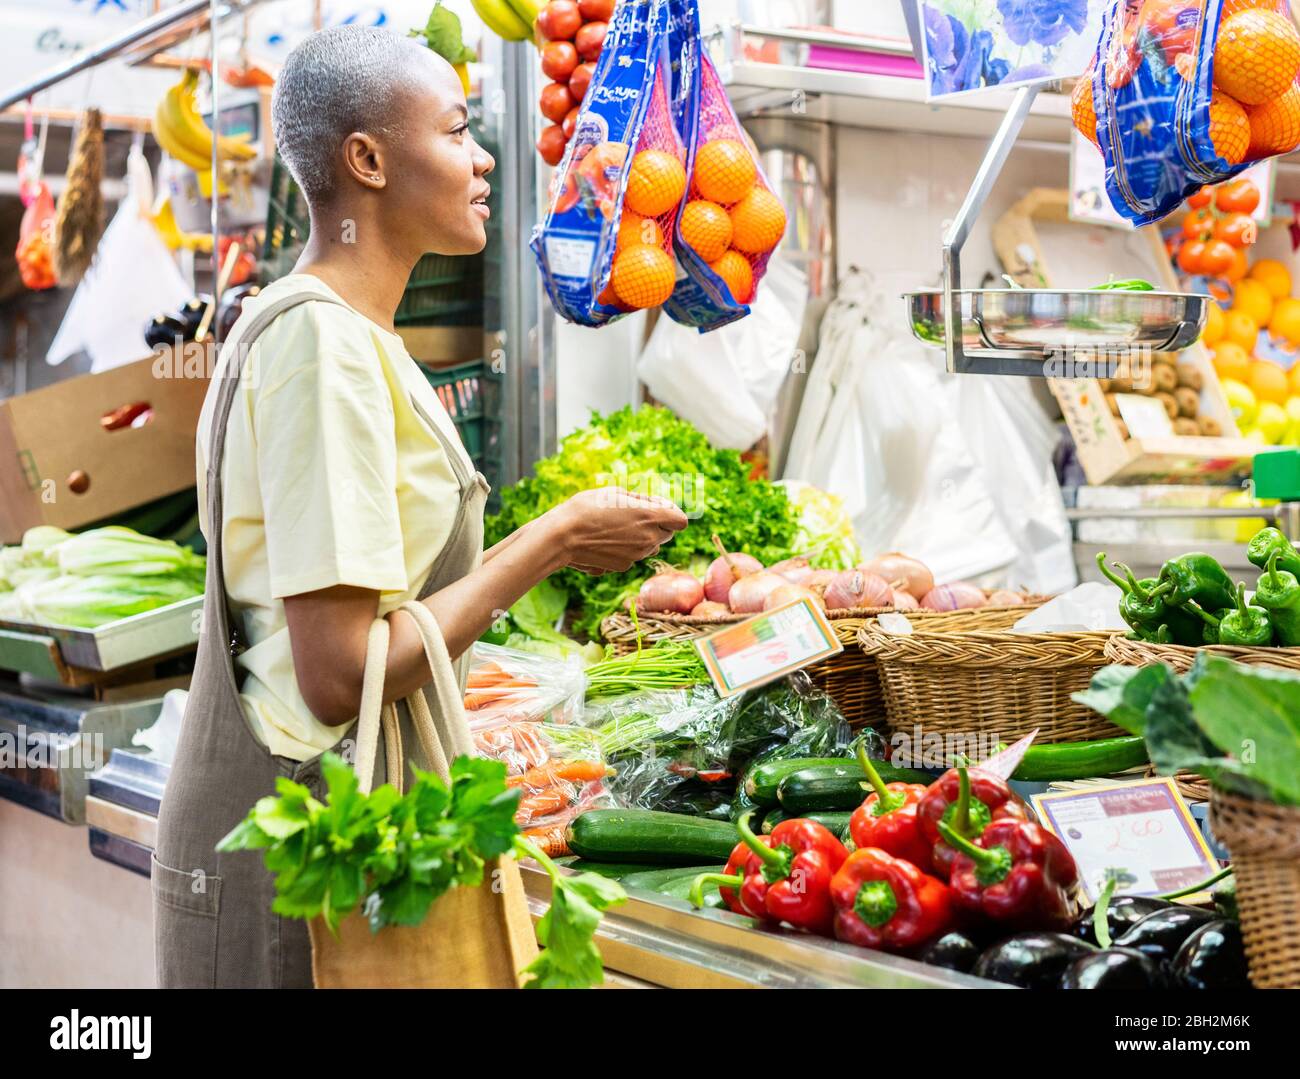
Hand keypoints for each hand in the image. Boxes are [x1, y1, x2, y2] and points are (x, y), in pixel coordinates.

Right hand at [547, 487, 687, 573]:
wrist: (563, 536)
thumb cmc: (587, 508)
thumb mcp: (616, 494)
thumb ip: (642, 500)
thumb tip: (658, 505)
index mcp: (650, 516)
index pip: (681, 521)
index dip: (672, 513)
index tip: (659, 508)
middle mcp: (649, 538)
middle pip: (667, 534)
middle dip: (658, 525)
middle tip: (635, 515)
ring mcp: (638, 555)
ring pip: (651, 546)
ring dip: (643, 537)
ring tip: (618, 527)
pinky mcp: (625, 566)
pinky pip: (634, 555)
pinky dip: (627, 548)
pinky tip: (608, 540)